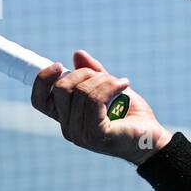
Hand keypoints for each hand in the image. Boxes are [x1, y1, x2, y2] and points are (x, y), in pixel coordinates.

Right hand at [30, 50, 170, 164]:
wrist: (152, 136)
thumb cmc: (130, 114)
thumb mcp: (109, 88)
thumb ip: (93, 73)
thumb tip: (78, 54)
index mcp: (66, 118)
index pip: (39, 100)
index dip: (43, 80)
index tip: (59, 65)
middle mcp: (69, 129)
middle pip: (60, 89)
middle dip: (83, 74)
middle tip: (104, 76)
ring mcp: (81, 134)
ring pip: (81, 92)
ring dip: (103, 80)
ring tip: (120, 83)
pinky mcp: (96, 134)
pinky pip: (95, 100)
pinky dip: (110, 86)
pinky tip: (124, 84)